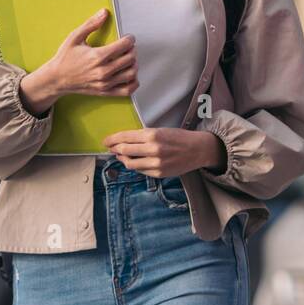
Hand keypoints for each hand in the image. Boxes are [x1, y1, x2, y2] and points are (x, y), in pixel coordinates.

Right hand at [19, 9, 137, 114]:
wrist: (56, 79)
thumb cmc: (65, 58)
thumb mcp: (75, 37)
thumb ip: (91, 24)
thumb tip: (104, 13)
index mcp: (97, 56)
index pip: (124, 45)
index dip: (130, 39)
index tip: (128, 38)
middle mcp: (103, 71)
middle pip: (130, 59)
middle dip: (132, 50)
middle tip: (129, 47)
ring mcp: (105, 83)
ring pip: (131, 73)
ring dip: (134, 64)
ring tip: (128, 59)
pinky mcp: (105, 92)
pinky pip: (127, 90)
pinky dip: (133, 82)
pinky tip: (130, 74)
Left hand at [102, 127, 226, 177]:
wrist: (197, 149)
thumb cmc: (179, 138)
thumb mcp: (161, 130)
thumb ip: (143, 136)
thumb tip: (123, 141)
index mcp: (153, 135)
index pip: (126, 137)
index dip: (113, 139)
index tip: (106, 141)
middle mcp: (153, 149)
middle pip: (124, 150)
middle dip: (114, 149)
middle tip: (110, 148)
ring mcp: (156, 163)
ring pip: (130, 163)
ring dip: (122, 159)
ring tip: (121, 155)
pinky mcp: (159, 173)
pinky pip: (140, 170)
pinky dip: (134, 165)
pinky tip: (134, 161)